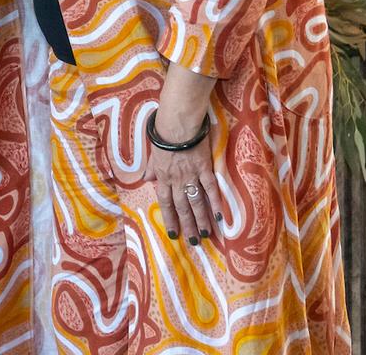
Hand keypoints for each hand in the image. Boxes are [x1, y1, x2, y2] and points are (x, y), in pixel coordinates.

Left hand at [130, 61, 221, 245]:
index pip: (165, 203)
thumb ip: (151, 169)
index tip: (174, 233)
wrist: (177, 123)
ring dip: (201, 220)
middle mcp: (176, 179)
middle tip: (194, 242)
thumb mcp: (153, 153)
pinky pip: (210, 189)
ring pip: (196, 202)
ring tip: (206, 235)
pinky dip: (214, 203)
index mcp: (162, 176)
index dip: (170, 219)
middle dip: (188, 225)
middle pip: (182, 207)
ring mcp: (191, 175)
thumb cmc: (164, 135)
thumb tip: (146, 180)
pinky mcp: (204, 168)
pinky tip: (219, 217)